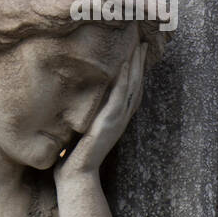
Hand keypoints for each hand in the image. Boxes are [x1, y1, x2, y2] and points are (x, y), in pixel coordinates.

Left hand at [55, 40, 146, 182]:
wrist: (75, 176)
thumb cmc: (75, 157)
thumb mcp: (84, 130)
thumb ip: (88, 115)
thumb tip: (80, 100)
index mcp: (116, 119)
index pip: (131, 90)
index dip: (137, 71)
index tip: (137, 51)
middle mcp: (120, 119)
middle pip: (136, 85)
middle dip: (140, 62)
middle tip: (143, 40)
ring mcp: (115, 121)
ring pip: (131, 87)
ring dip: (135, 65)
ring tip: (138, 45)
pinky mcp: (106, 124)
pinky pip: (118, 97)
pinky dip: (123, 80)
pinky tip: (124, 64)